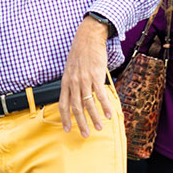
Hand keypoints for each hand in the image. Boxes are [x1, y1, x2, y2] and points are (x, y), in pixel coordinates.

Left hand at [59, 16, 112, 136]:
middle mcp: (73, 82)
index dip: (65, 118)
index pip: (62, 104)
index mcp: (66, 82)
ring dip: (94, 118)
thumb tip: (75, 97)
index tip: (67, 129)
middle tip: (85, 134)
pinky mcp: (96, 76)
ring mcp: (84, 79)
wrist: (88, 39)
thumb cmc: (80, 54)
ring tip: (99, 127)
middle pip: (75, 107)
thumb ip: (72, 83)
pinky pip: (101, 95)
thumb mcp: (70, 69)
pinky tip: (109, 114)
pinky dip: (105, 106)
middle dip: (80, 123)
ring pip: (88, 103)